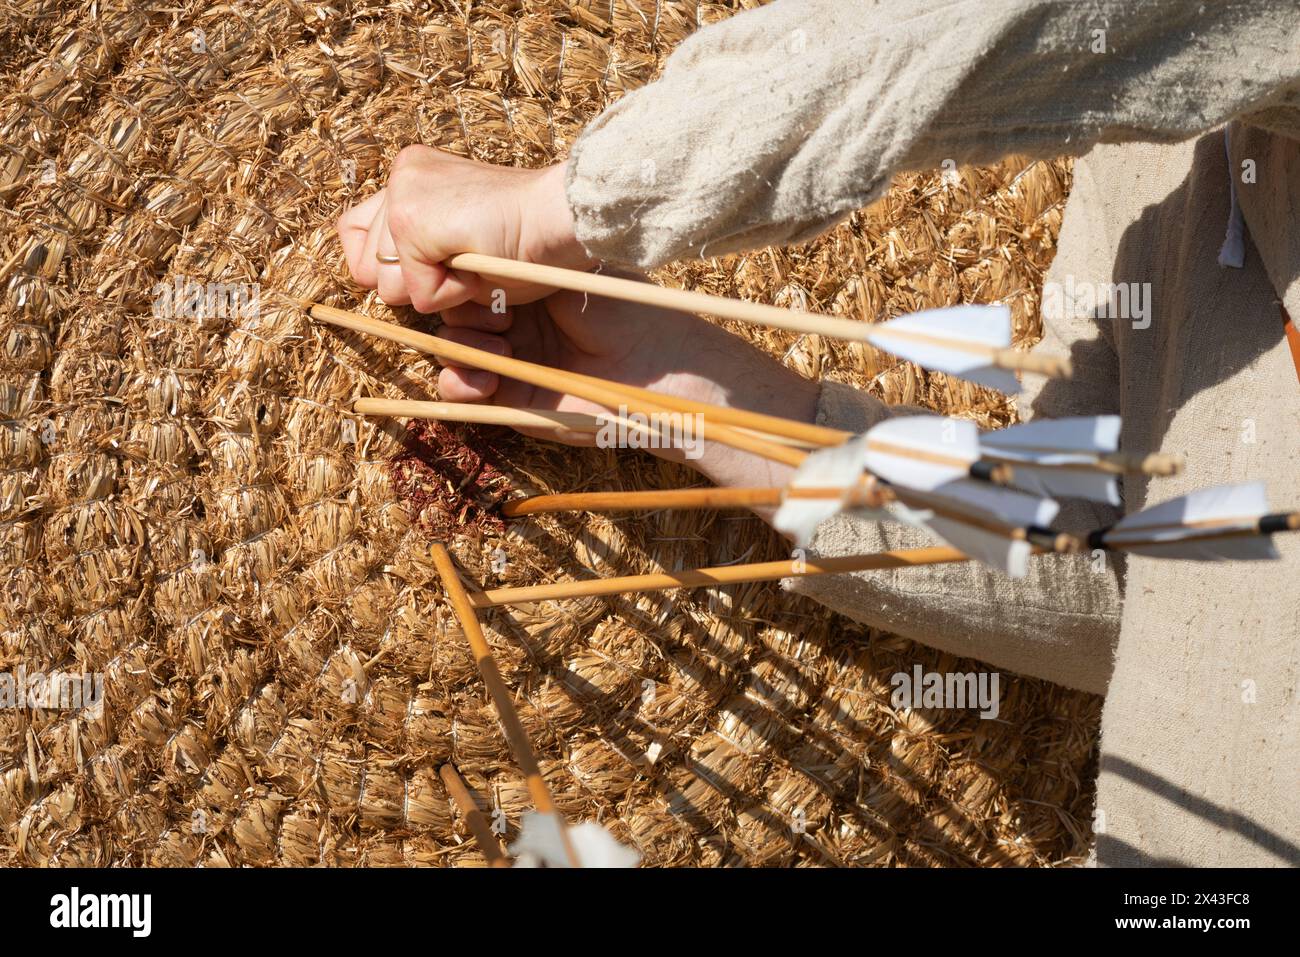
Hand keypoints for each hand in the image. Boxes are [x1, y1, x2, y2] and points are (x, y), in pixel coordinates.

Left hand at [337, 146, 590, 312]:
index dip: (385, 266)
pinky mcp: (411, 220)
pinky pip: (419, 294)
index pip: (355, 233)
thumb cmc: (528, 240)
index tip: (430, 264)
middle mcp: (400, 175)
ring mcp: (402, 194)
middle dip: (416, 284)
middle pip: (367, 269)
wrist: (563, 218)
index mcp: (411, 175)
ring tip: (478, 258)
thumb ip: (418, 251)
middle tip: (470, 256)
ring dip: (439, 290)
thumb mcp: (459, 242)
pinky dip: (453, 295)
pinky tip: (482, 264)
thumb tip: (384, 284)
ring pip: (389, 287)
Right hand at [433, 286, 819, 489]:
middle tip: (490, 310)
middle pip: (446, 308)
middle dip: (452, 308)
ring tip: (497, 345)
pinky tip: (485, 377)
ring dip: (458, 346)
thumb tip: (446, 261)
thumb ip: (504, 269)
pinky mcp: (510, 398)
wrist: (659, 369)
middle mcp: (510, 315)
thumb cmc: (623, 309)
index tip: (457, 270)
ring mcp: (507, 357)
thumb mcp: (559, 275)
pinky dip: (460, 383)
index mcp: (521, 278)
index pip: (463, 271)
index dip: (450, 273)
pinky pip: (461, 391)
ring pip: (448, 349)